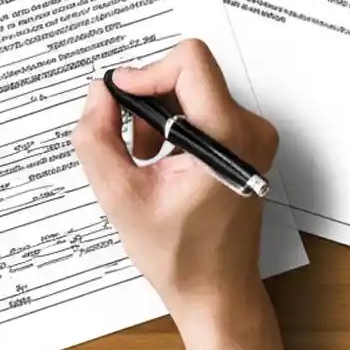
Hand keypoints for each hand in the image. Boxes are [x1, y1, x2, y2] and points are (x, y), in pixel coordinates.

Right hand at [70, 39, 287, 349]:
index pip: (189, 61)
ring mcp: (251, 133)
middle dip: (148, 103)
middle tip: (134, 148)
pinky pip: (199, 107)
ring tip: (148, 161)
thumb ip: (97, 138)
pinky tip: (164, 163)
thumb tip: (100, 93)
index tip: (121, 99)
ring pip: (189, 89)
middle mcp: (250, 128)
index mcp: (228, 137)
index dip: (146, 73)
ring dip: (157, 118)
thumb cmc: (180, 254)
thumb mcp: (120, 196)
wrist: (215, 288)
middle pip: (186, 74)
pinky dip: (172, 127)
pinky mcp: (245, 139)